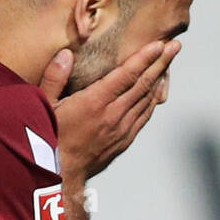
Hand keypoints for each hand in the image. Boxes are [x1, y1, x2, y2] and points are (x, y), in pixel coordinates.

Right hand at [38, 39, 180, 179]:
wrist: (61, 174)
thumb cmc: (51, 140)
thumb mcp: (45, 107)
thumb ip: (54, 78)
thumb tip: (66, 54)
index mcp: (94, 103)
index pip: (127, 75)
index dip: (145, 57)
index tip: (159, 44)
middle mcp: (113, 114)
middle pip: (143, 84)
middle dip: (160, 63)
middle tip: (174, 46)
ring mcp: (122, 129)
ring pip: (147, 99)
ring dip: (160, 79)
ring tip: (168, 62)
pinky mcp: (124, 139)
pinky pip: (144, 115)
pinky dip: (153, 99)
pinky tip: (158, 90)